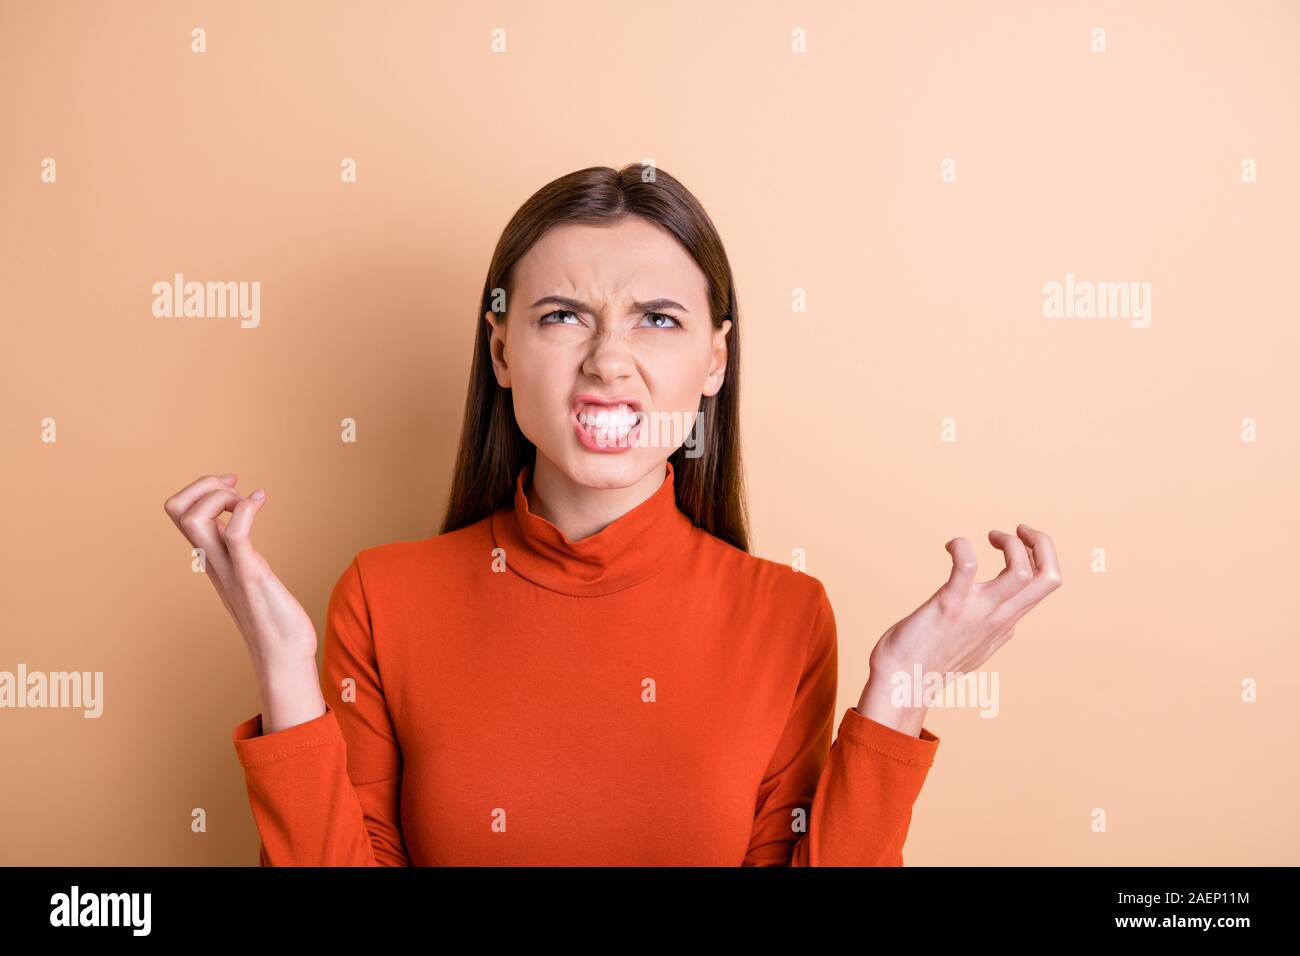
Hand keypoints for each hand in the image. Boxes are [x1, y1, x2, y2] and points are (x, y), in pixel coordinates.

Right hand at [164, 473, 318, 671]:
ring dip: (220, 496)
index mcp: (211, 559)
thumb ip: (235, 554)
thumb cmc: (273, 620)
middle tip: (236, 488)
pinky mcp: (251, 577)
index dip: (200, 489)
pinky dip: (245, 509)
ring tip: (248, 501)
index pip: (179, 514)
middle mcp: (213, 562)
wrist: (283, 657)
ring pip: (194, 520)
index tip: (231, 488)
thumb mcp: (248, 574)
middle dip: (203, 484)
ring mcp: (229, 569)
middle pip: (176, 510)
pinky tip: (262, 501)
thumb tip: (232, 530)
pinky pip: (236, 536)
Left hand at [868, 524, 1062, 699]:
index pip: (1046, 584)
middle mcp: (1000, 617)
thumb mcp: (978, 647)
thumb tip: (1008, 626)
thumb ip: (994, 632)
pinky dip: (963, 547)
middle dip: (1042, 543)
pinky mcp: (950, 606)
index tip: (1019, 543)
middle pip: (1050, 578)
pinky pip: (967, 567)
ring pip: (1022, 572)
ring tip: (990, 536)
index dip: (1041, 555)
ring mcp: (977, 612)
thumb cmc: (930, 662)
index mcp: (1007, 621)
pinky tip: (950, 545)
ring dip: (1011, 544)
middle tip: (1017, 530)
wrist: (903, 683)